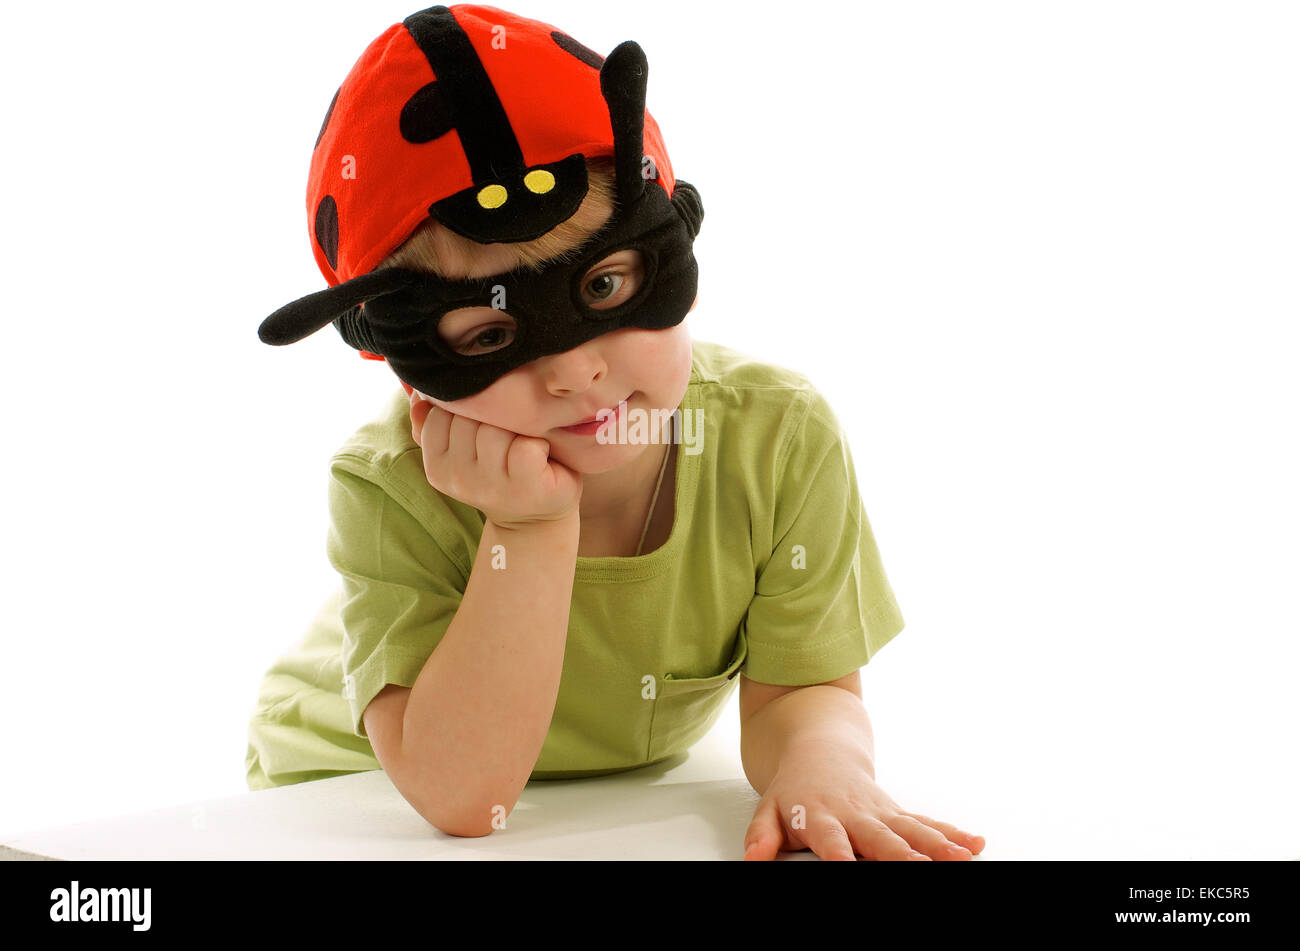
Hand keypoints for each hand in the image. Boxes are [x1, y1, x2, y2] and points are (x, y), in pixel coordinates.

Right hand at [409, 390, 582, 529]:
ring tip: (523, 445)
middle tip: (507, 436)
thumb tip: (418, 396)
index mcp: (436, 467)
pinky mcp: (525, 489)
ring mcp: (490, 488)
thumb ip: (435, 422)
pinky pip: (525, 447)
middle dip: (492, 417)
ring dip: (517, 429)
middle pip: (469, 417)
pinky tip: (541, 456)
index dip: (467, 410)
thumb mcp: (463, 447)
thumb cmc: (501, 468)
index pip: (439, 413)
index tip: (483, 425)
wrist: (538, 513)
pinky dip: (539, 444)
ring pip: (495, 430)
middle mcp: (458, 480)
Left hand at [742, 744, 985, 860]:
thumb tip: (752, 860)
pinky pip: (926, 822)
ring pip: (912, 829)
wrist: (817, 748)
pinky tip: (975, 843)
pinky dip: (952, 832)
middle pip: (880, 837)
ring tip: (962, 857)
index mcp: (821, 816)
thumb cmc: (792, 789)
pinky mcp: (896, 812)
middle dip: (900, 853)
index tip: (846, 867)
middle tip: (917, 865)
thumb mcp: (767, 809)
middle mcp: (855, 814)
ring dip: (938, 843)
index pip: (830, 841)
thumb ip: (761, 836)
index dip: (839, 856)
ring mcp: (879, 812)